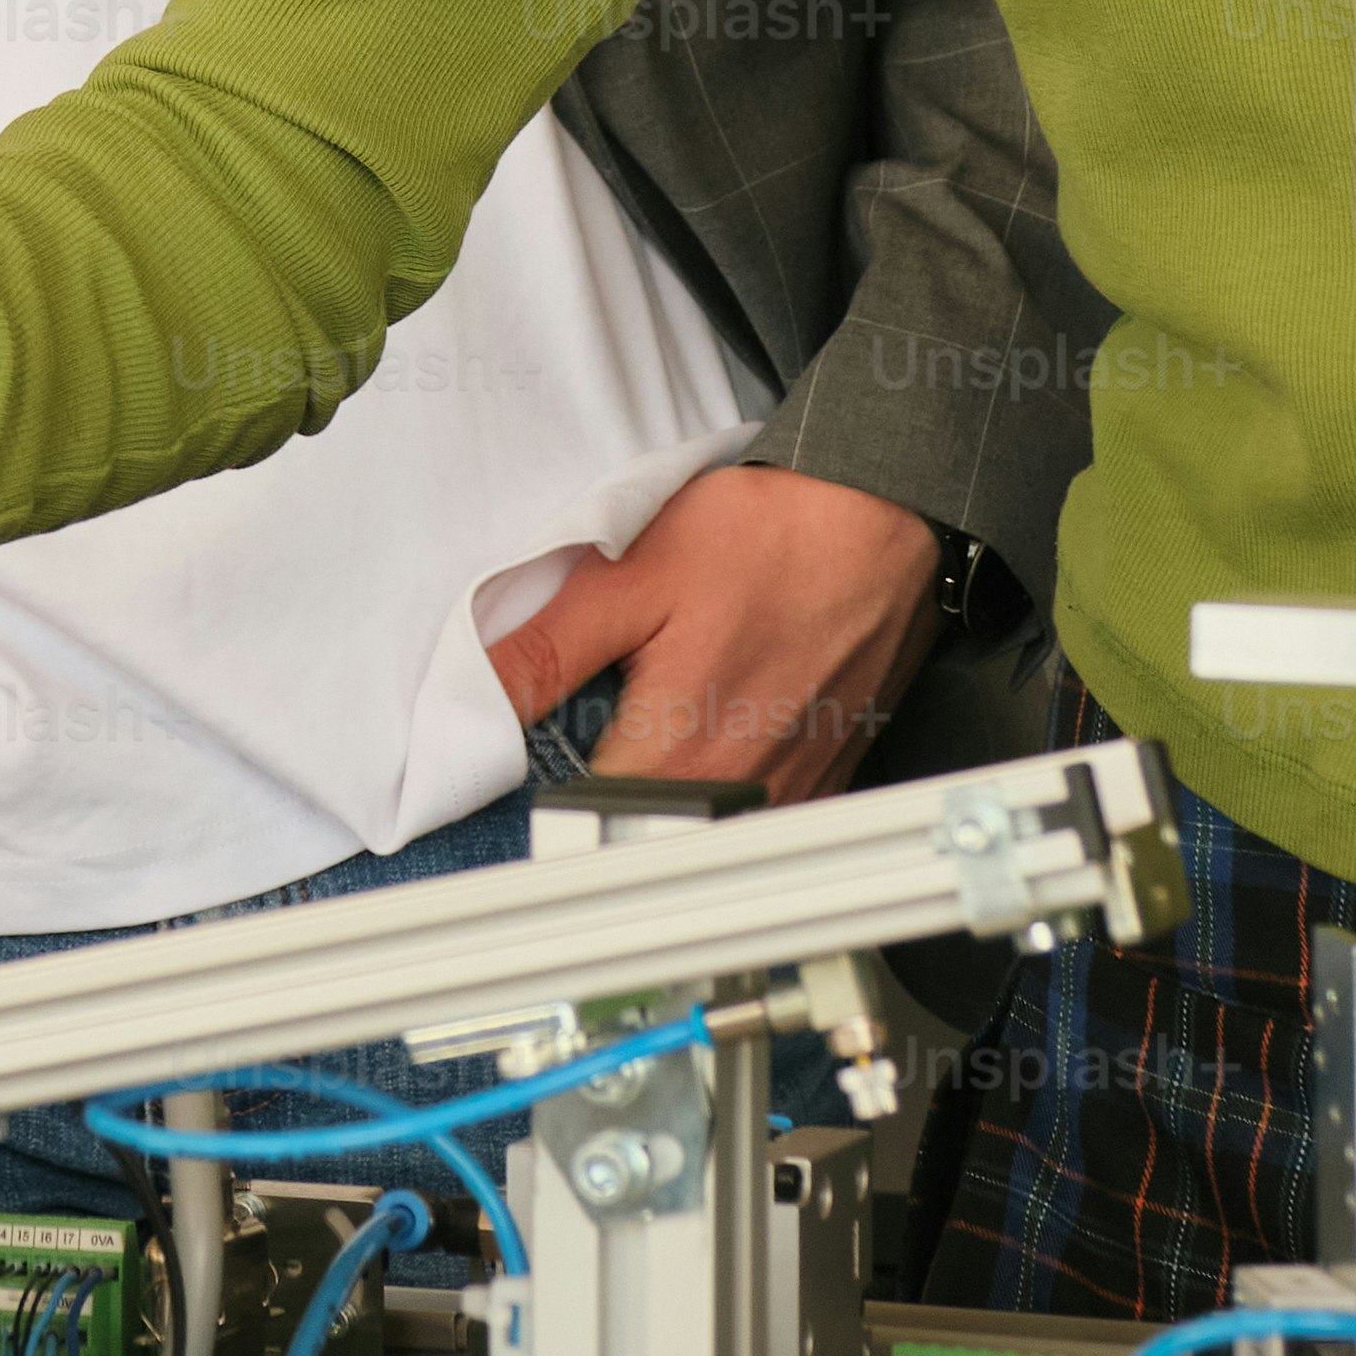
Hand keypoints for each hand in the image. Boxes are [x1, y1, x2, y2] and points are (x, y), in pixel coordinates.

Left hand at [486, 462, 944, 805]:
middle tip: (605, 734)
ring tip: (667, 728)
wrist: (883, 515)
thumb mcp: (631, 574)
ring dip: (673, 801)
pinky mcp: (830, 776)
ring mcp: (794, 791)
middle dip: (611, 800)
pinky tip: (725, 732)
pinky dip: (731, 790)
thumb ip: (545, 650)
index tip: (547, 766)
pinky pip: (761, 814)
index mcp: (678, 751)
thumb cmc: (770, 535)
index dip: (550, 803)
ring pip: (706, 834)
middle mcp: (743, 790)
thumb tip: (473, 701)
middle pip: (646, 839)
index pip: (584, 832)